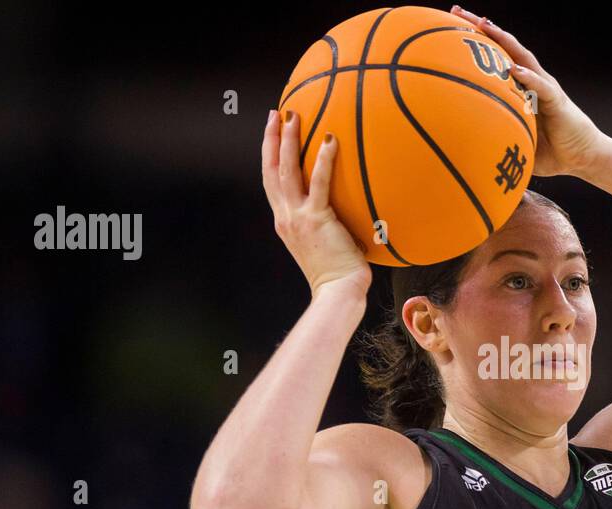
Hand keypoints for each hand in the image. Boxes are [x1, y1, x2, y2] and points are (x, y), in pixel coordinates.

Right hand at [261, 109, 371, 298]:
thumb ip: (323, 223)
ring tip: (292, 115)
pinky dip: (323, 160)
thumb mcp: (322, 243)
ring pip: (286, 171)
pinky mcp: (316, 219)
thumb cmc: (338, 272)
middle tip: (276, 113)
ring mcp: (297, 217)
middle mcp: (285, 217)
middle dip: (272, 139)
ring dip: (288, 141)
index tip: (272, 133)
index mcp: (285, 221)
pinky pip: (319, 183)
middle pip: (271, 170)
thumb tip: (342, 208)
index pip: (272, 182)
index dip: (269, 155)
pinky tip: (330, 140)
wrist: (337, 291)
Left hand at [450, 6, 606, 178]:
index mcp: (520, 87)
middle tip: (457, 11)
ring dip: (503, 40)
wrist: (582, 157)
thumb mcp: (514, 143)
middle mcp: (531, 80)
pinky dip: (528, 77)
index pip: (495, 57)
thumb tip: (465, 150)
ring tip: (485, 25)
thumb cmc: (549, 152)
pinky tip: (514, 69)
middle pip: (504, 46)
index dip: (475, 41)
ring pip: (522, 56)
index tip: (449, 24)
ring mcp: (544, 87)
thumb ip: (493, 140)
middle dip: (482, 27)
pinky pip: (541, 86)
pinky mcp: (556, 100)